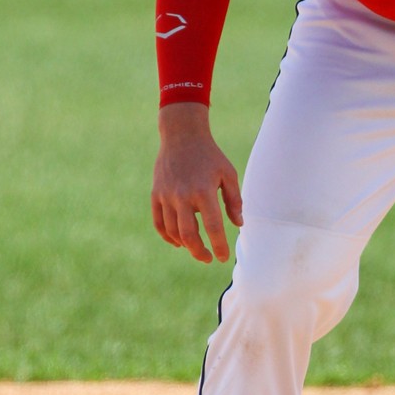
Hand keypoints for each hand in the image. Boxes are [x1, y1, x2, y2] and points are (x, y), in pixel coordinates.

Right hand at [151, 102, 242, 263]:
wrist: (182, 136)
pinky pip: (159, 223)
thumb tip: (238, 224)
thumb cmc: (210, 155)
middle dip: (199, 252)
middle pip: (189, 235)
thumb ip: (234, 200)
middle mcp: (183, 196)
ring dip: (185, 245)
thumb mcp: (228, 174)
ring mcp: (166, 196)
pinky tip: (178, 241)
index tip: (223, 258)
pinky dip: (167, 236)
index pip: (213, 227)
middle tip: (208, 259)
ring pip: (173, 231)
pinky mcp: (156, 194)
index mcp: (204, 191)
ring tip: (196, 249)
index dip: (218, 246)